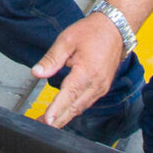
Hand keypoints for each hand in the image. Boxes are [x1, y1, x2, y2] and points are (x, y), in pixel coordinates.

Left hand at [32, 13, 124, 127]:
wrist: (115, 28)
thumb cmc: (92, 32)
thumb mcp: (66, 40)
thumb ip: (51, 59)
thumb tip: (37, 72)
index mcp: (86, 72)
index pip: (68, 96)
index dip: (56, 110)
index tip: (46, 120)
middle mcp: (96, 83)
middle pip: (74, 107)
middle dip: (57, 119)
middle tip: (41, 124)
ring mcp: (101, 87)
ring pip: (81, 107)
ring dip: (65, 116)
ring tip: (49, 121)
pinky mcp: (103, 87)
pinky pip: (87, 102)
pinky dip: (75, 109)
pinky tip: (65, 112)